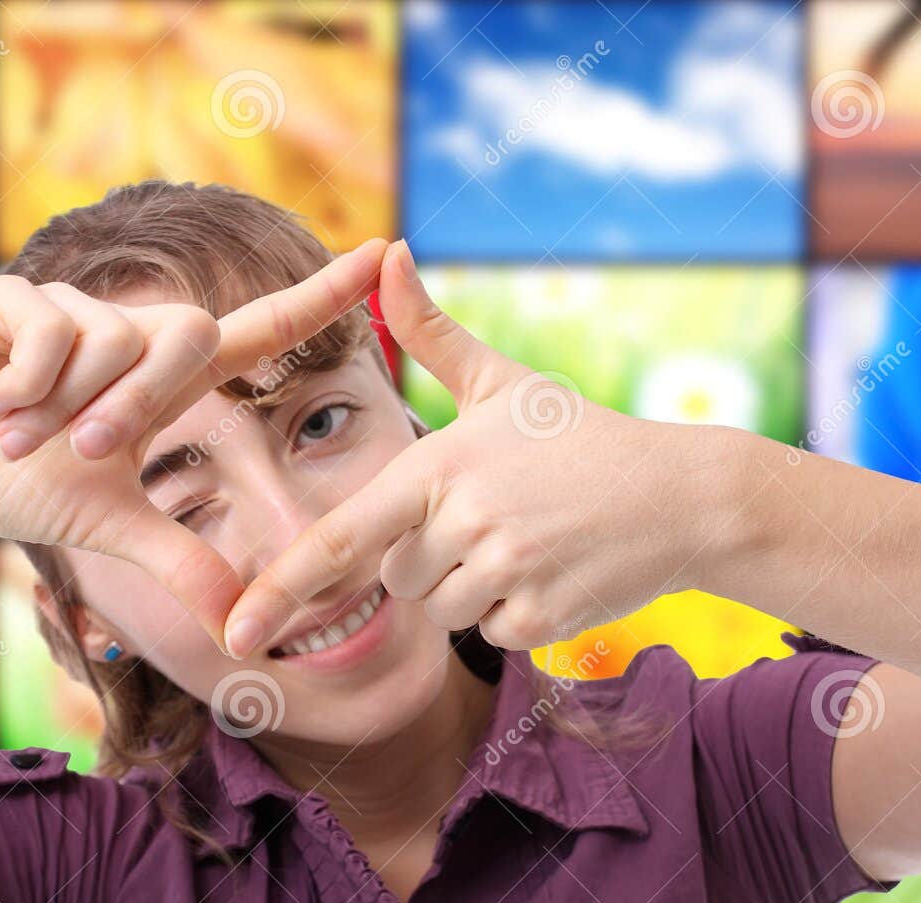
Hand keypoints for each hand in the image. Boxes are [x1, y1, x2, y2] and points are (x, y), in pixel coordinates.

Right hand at [0, 239, 386, 643]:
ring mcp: (72, 309)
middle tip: (86, 451)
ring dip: (68, 406)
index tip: (385, 252)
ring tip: (18, 435)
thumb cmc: (21, 487)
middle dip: (139, 405)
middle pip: (186, 335)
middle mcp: (129, 333)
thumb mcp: (114, 529)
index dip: (320, 294)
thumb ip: (183, 563)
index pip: (259, 327)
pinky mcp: (13, 298)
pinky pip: (50, 330)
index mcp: (165, 377)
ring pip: (113, 340)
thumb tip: (245, 632)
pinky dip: (25, 385)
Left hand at [223, 241, 733, 657]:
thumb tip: (386, 251)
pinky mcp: (544, 616)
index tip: (238, 630)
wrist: (681, 493)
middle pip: (395, 579)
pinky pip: (494, 633)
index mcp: (439, 464)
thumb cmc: (579, 437)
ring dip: (471, 588)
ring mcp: (507, 570)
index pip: (342, 538)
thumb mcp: (502, 381)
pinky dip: (516, 614)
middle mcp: (465, 519)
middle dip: (427, 559)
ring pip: (442, 610)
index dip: (283, 587)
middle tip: (489, 519)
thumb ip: (429, 330)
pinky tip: (554, 570)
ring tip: (527, 539)